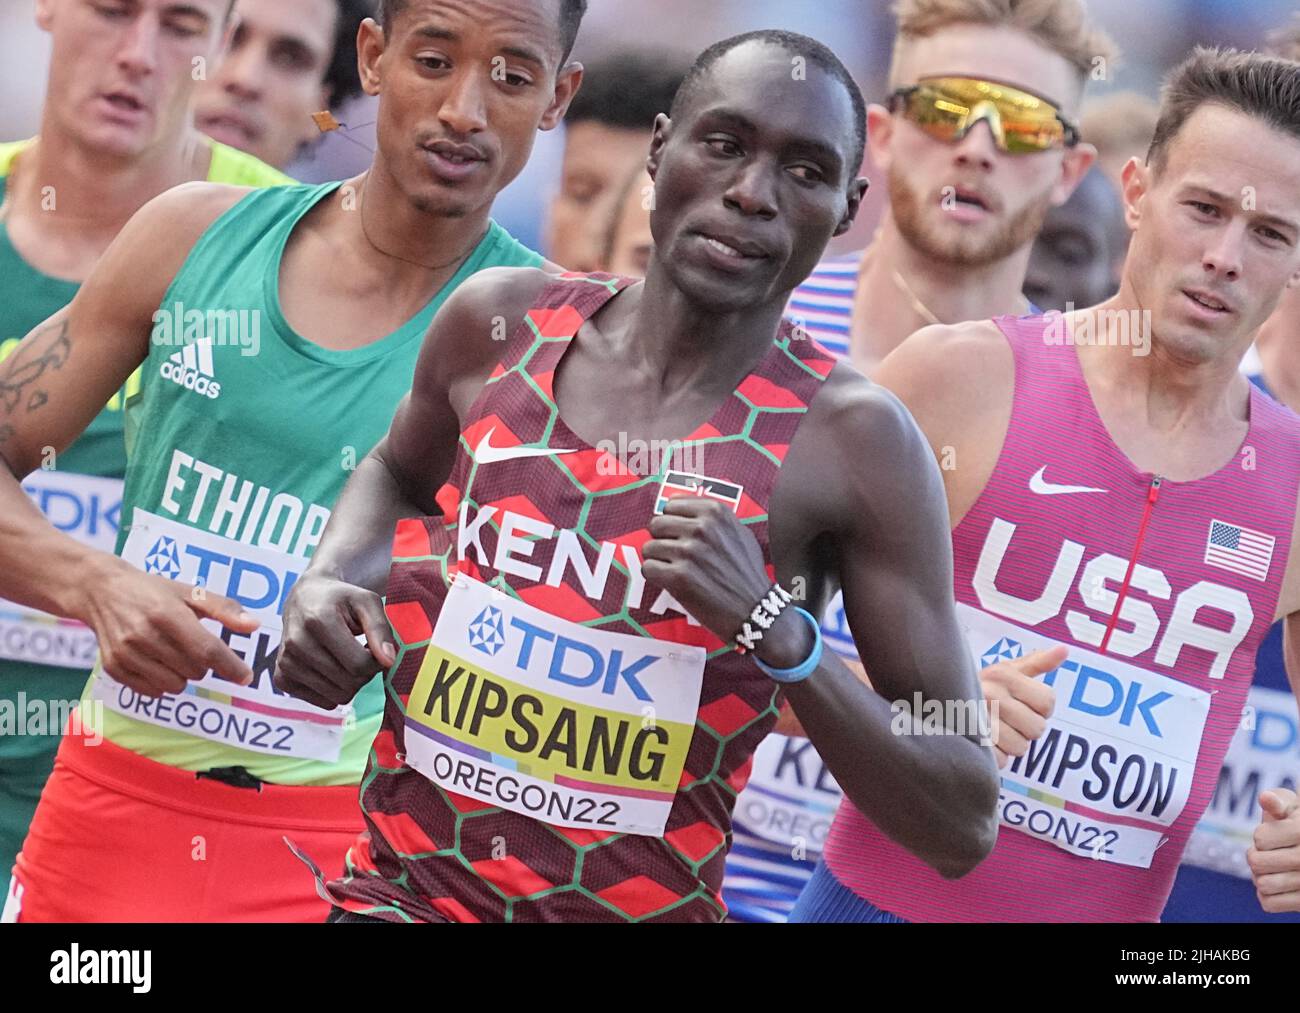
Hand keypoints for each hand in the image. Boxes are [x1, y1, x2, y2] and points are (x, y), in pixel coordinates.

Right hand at [78, 557, 259, 696]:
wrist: (100, 590)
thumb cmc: (153, 590)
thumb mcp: (189, 592)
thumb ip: (224, 609)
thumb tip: (254, 625)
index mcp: (168, 613)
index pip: (207, 650)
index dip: (230, 666)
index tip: (246, 677)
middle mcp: (145, 635)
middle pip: (194, 671)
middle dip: (203, 664)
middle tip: (192, 645)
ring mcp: (126, 653)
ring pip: (175, 686)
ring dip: (183, 675)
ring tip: (174, 653)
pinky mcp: (113, 667)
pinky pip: (152, 692)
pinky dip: (162, 683)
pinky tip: (156, 662)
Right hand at [274, 571, 395, 709]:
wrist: (304, 598)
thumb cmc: (341, 600)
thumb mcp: (366, 602)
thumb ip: (380, 629)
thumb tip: (389, 661)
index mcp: (318, 621)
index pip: (359, 664)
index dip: (377, 661)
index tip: (375, 648)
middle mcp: (296, 643)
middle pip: (349, 683)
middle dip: (365, 672)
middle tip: (361, 652)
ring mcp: (286, 663)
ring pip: (338, 696)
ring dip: (351, 682)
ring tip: (346, 658)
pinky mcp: (281, 679)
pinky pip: (324, 702)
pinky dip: (334, 690)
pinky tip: (331, 667)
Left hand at [642, 497, 807, 665]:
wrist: (755, 610)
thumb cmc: (748, 573)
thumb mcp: (740, 533)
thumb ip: (712, 518)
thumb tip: (677, 503)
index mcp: (715, 513)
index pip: (671, 505)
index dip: (671, 521)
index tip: (678, 535)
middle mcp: (701, 528)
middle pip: (656, 524)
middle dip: (661, 540)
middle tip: (674, 555)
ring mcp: (689, 552)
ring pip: (649, 547)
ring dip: (658, 560)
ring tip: (675, 571)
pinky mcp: (679, 576)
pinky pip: (648, 568)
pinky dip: (655, 577)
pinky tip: (671, 582)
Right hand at [980, 646, 1064, 768]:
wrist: (935, 701)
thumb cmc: (980, 687)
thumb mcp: (1005, 670)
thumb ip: (1036, 662)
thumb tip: (1064, 649)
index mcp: (1003, 675)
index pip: (1048, 702)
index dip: (1040, 708)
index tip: (1023, 703)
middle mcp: (991, 694)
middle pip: (1037, 728)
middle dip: (1025, 728)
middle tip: (1006, 719)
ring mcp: (980, 720)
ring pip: (1020, 747)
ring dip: (1010, 744)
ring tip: (993, 730)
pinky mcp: (971, 743)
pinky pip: (1002, 760)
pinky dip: (995, 756)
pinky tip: (984, 742)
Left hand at [1247, 788, 1299, 912]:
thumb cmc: (1297, 823)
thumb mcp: (1292, 807)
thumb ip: (1277, 801)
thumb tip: (1266, 798)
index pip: (1260, 839)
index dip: (1261, 836)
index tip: (1274, 835)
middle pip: (1256, 862)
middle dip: (1256, 856)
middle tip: (1268, 854)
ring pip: (1262, 884)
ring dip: (1260, 876)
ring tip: (1272, 869)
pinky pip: (1268, 903)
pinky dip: (1266, 895)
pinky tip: (1277, 885)